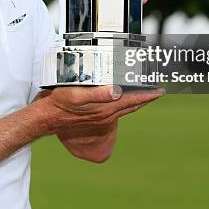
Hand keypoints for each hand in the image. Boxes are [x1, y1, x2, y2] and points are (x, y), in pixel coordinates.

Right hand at [37, 85, 163, 133]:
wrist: (48, 118)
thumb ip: (97, 94)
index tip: (160, 91)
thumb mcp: (76, 95)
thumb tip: (117, 91)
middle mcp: (107, 115)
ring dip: (137, 101)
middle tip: (157, 90)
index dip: (147, 95)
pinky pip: (117, 111)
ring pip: (126, 108)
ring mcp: (103, 118)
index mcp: (106, 109)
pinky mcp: (97, 118)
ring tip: (146, 94)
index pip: (133, 101)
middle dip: (146, 98)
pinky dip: (125, 104)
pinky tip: (124, 99)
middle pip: (133, 105)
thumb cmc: (60, 104)